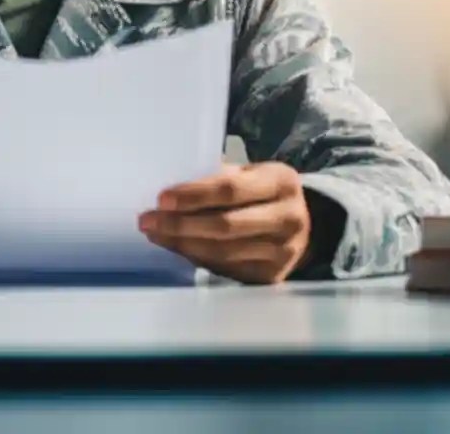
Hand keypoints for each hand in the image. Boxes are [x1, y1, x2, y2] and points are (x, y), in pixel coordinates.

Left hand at [138, 163, 309, 283]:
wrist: (302, 224)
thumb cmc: (262, 191)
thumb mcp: (249, 173)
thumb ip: (216, 179)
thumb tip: (168, 196)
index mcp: (281, 182)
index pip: (230, 189)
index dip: (194, 195)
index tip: (161, 199)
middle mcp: (288, 218)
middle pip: (225, 226)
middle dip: (180, 224)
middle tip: (148, 220)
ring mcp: (283, 251)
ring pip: (222, 252)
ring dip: (182, 244)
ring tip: (155, 233)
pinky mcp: (272, 275)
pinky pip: (225, 268)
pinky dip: (196, 258)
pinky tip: (177, 247)